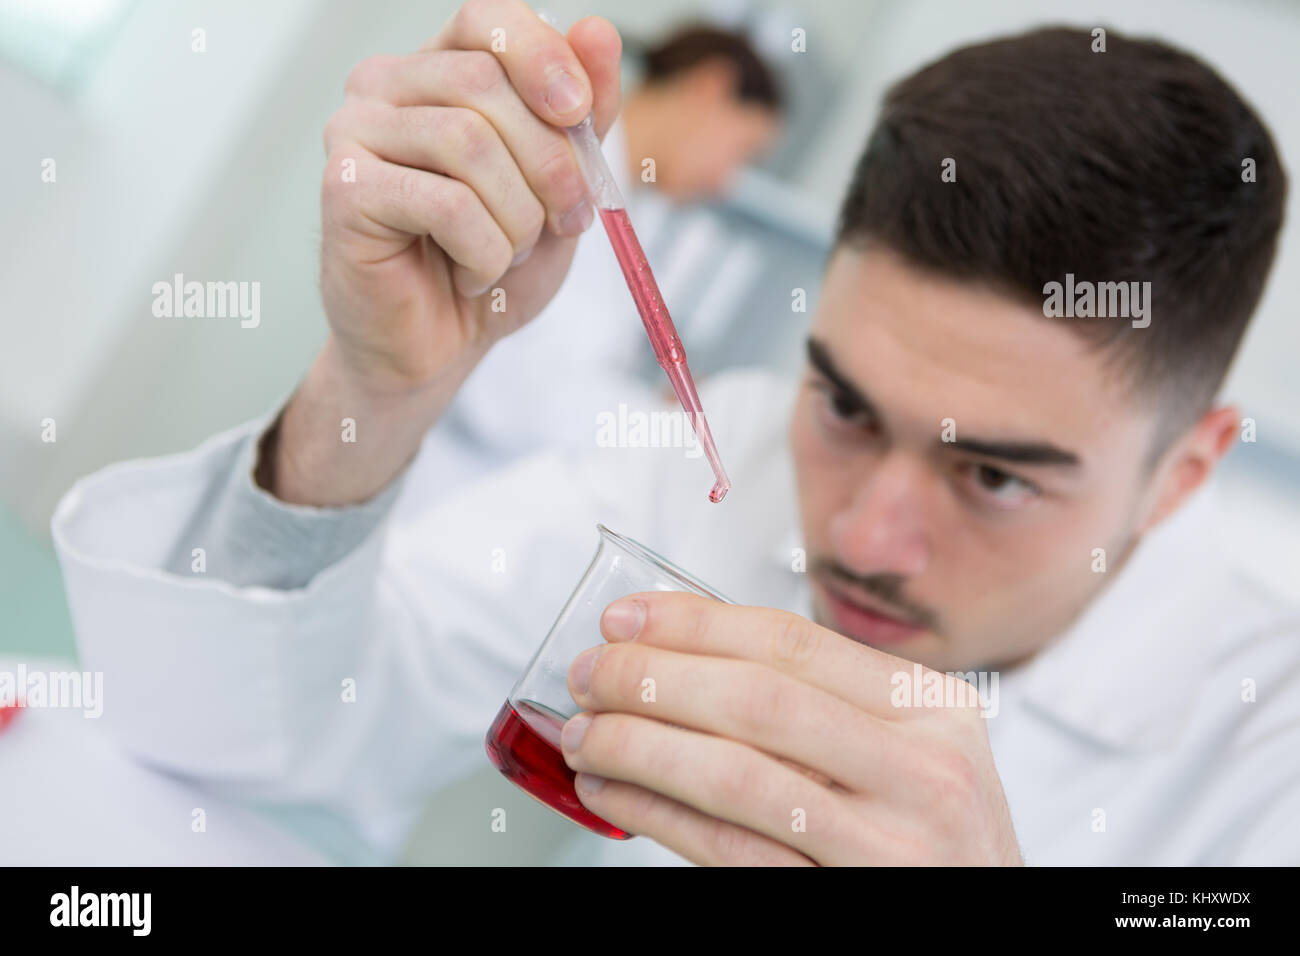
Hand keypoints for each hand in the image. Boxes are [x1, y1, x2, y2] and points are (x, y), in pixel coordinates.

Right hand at [320, 0, 620, 392]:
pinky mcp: (343, 190)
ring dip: (518, 216)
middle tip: (568, 221)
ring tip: (510, 254)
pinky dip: (484, 252)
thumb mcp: (560, 186)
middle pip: (485, 85)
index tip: (581, 115)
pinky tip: (472, 273)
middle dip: (549, 163)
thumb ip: (582, 114)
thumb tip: (598, 31)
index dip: (543, 57)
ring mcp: (353, 134)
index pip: (487, 19)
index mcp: (437, 70)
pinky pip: (445, 203)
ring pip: (467, 143)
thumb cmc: (493, 262)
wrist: (441, 347)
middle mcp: (384, 88)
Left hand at [562, 592, 1023, 865]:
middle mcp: (926, 767)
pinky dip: (659, 816)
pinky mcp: (850, 901)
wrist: (987, 929)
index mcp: (932, 706)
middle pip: (756, 699)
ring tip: (585, 736)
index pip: (790, 641)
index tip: (623, 618)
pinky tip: (616, 796)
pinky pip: (731, 852)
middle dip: (652, 679)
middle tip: (589, 676)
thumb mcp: (908, 754)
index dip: (692, 623)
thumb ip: (821, 707)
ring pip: (735, 775)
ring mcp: (894, 844)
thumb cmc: (931, 839)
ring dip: (640, 747)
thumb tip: (679, 657)